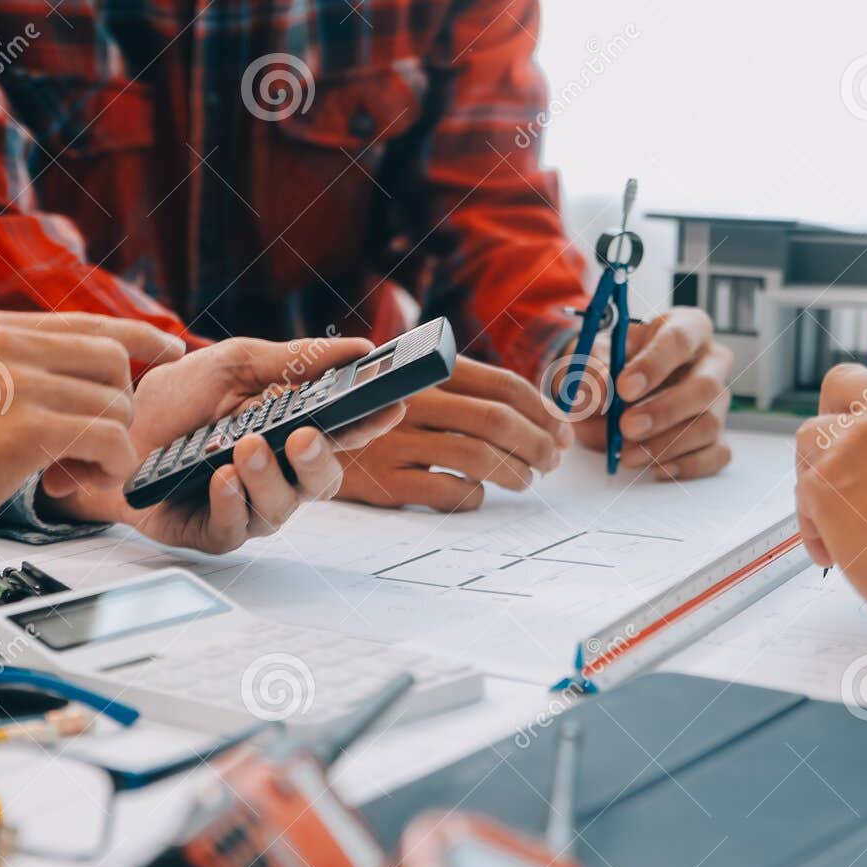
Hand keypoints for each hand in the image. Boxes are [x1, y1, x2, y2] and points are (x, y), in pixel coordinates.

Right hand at [0, 310, 180, 540]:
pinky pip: (107, 440)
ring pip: (115, 404)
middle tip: (94, 445)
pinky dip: (109, 466)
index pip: (89, 322)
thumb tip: (91, 372)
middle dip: (119, 407)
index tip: (172, 346)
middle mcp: (7, 343)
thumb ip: (23, 367)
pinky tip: (77, 481)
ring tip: (76, 471)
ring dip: (110, 447)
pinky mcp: (26, 427)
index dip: (140, 335)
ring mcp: (17, 381)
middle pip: (113, 361)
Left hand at [42, 336, 404, 551]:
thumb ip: (295, 359)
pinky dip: (231, 503)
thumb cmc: (173, 399)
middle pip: (322, 482)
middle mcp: (278, 474)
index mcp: (292, 431)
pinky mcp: (212, 531)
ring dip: (267, 478)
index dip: (371, 423)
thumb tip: (360, 350)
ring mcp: (247, 506)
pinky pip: (235, 529)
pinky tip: (220, 479)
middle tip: (304, 437)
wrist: (109, 427)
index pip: (344, 432)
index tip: (389, 406)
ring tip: (245, 448)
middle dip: (318, 462)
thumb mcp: (234, 364)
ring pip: (281, 508)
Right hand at [334, 356, 571, 511]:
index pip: (504, 385)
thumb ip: (472, 395)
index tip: (563, 433)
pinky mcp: (384, 482)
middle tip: (552, 463)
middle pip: (498, 420)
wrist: (304, 441)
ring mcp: (396, 441)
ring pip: (478, 457)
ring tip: (525, 481)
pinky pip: (447, 492)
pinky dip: (474, 497)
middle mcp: (413, 399)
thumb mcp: (419, 389)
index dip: (544, 411)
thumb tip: (552, 423)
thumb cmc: (380, 419)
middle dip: (539, 445)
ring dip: (516, 473)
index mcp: (429, 370)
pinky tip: (477, 496)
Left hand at [556, 308, 733, 480]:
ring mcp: (717, 401)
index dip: (654, 364)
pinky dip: (685, 465)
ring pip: (709, 424)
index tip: (624, 388)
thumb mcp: (589, 359)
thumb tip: (597, 390)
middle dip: (664, 411)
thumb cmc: (607, 368)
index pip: (681, 339)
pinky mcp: (716, 436)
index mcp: (685, 328)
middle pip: (706, 386)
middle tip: (626, 428)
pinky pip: (715, 455)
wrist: (607, 399)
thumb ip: (589, 370)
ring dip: (667, 445)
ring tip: (628, 454)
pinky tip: (655, 467)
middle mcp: (710, 363)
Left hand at [795, 324, 866, 619]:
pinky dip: (813, 520)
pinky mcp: (821, 485)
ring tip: (843, 504)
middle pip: (841, 380)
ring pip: (810, 433)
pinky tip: (836, 547)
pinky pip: (802, 490)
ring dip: (820, 464)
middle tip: (853, 452)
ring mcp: (850, 445)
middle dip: (840, 411)